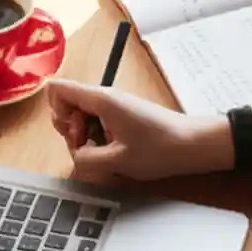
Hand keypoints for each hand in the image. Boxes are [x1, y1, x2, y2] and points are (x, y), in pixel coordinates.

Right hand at [46, 79, 232, 179]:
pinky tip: (114, 150)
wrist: (195, 144)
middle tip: (91, 146)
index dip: (56, 113)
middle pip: (68, 104)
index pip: (58, 89)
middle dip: (71, 129)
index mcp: (101, 100)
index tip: (76, 134)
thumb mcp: (117, 160)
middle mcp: (105, 97)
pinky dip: (99, 136)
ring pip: (82, 115)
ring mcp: (115, 105)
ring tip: (105, 151)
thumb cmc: (160, 149)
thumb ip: (86, 159)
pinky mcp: (123, 115)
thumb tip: (76, 156)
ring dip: (85, 136)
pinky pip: (98, 121)